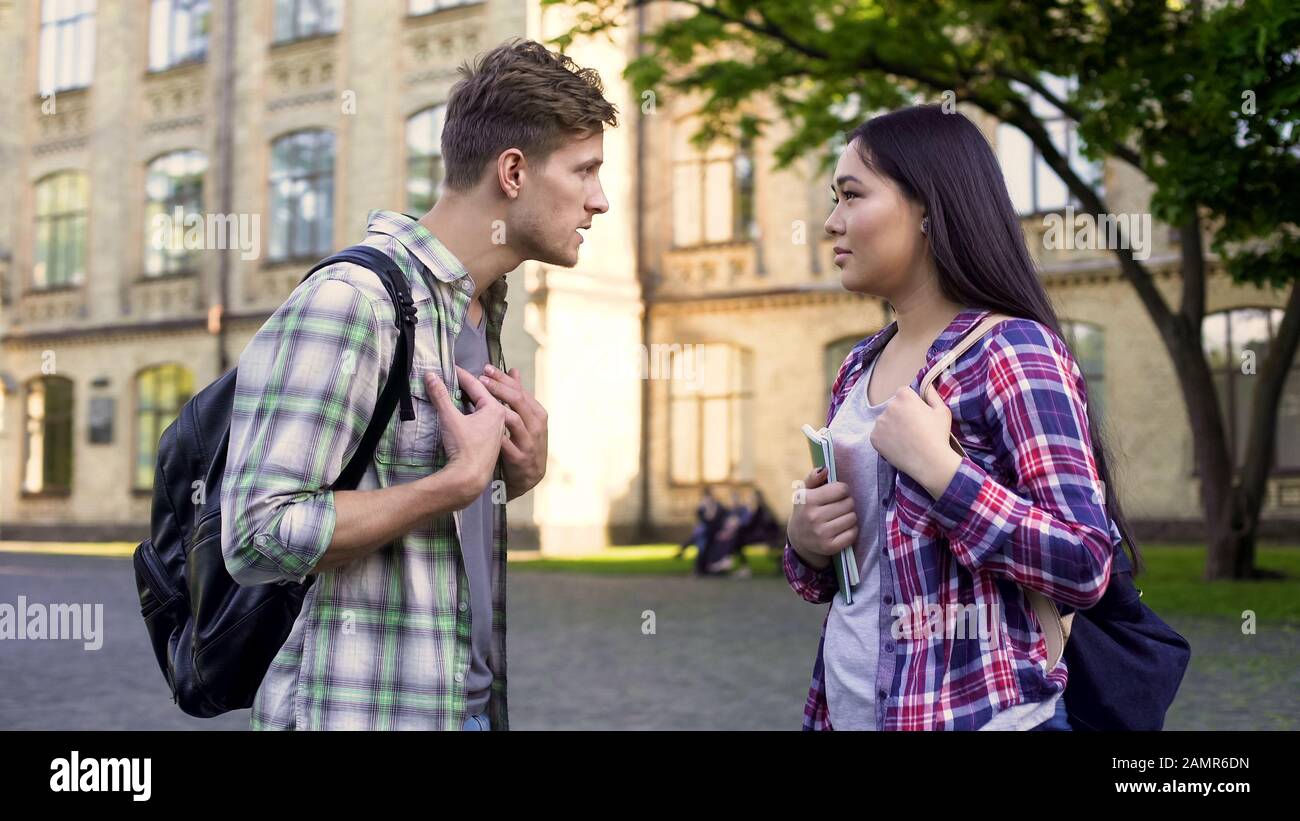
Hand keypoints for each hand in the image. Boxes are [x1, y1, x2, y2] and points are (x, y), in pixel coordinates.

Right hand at [423, 369, 504, 506]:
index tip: (451, 367)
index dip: (461, 374)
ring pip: (486, 407)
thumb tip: (430, 375)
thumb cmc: (463, 448)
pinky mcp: (492, 441)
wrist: (470, 479)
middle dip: (471, 384)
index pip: (476, 385)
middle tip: (457, 375)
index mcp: (495, 409)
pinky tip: (469, 411)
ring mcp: (498, 430)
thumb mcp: (450, 418)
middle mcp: (501, 417)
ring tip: (463, 389)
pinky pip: (485, 419)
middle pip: (485, 394)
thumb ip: (440, 396)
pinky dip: (477, 411)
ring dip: (475, 398)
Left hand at [474, 364, 547, 498]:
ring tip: (480, 396)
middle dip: (499, 387)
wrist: (529, 477)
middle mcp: (537, 426)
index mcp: (538, 414)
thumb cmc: (524, 443)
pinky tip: (482, 424)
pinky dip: (496, 433)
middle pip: (518, 401)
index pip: (520, 391)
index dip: (503, 378)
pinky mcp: (520, 458)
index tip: (486, 368)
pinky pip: (507, 443)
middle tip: (481, 377)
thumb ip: (519, 396)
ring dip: (496, 406)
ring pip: (514, 419)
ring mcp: (529, 442)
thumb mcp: (526, 419)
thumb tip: (513, 370)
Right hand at [786, 466, 856, 569]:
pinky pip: (852, 534)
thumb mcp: (805, 492)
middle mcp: (813, 517)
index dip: (842, 490)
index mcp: (807, 500)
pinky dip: (851, 531)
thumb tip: (825, 469)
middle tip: (838, 507)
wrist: (799, 538)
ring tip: (839, 517)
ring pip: (852, 518)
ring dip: (849, 517)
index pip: (841, 489)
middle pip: (849, 503)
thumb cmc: (806, 509)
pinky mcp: (829, 547)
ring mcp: (821, 533)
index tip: (837, 494)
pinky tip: (842, 529)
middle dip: (847, 503)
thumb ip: (813, 477)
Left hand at [869, 384, 962, 498]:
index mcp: (904, 396)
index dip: (911, 403)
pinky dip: (886, 439)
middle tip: (913, 429)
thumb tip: (927, 385)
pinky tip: (899, 445)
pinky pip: (879, 434)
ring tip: (906, 439)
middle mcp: (888, 406)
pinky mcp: (874, 437)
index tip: (918, 415)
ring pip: (885, 420)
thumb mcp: (942, 411)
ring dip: (892, 426)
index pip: (903, 393)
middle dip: (901, 414)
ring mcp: (879, 422)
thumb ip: (932, 394)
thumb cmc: (938, 435)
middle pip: (893, 406)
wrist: (930, 462)